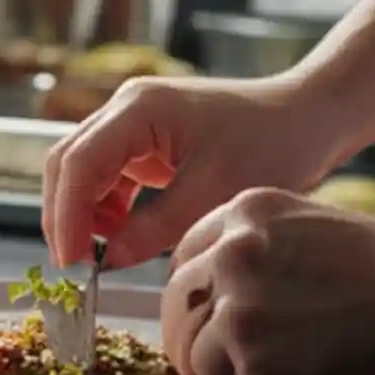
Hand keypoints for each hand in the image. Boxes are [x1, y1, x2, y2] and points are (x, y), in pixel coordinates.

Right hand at [42, 76, 344, 268]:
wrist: (309, 117)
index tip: (70, 261)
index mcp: (139, 108)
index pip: (79, 163)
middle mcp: (126, 108)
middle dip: (65, 216)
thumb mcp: (214, 194)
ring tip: (100, 254)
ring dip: (83, 214)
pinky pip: (106, 176)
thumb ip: (154, 229)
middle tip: (73, 267)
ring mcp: (132, 122)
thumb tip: (106, 261)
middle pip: (67, 163)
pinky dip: (105, 209)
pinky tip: (120, 236)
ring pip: (81, 171)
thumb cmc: (273, 144)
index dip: (67, 215)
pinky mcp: (143, 140)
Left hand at [162, 188, 374, 374]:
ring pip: (196, 352)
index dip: (193, 289)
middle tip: (202, 357)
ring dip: (223, 369)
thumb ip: (266, 254)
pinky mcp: (253, 365)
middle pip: (177, 301)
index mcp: (248, 214)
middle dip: (188, 333)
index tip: (197, 308)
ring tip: (268, 373)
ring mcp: (237, 312)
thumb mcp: (320, 231)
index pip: (187, 253)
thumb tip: (235, 291)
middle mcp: (232, 256)